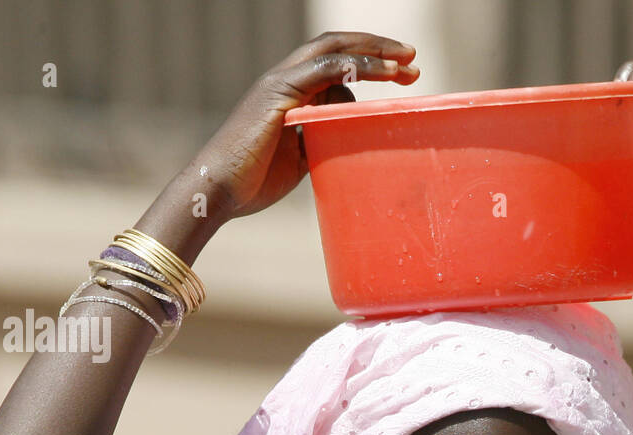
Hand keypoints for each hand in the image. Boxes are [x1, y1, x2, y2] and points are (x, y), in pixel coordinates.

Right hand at [191, 31, 418, 220]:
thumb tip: (350, 136)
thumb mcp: (301, 157)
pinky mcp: (276, 93)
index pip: (336, 63)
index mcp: (292, 92)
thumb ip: (323, 140)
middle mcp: (285, 79)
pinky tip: (383, 74)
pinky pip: (322, 69)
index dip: (371, 62)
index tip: (404, 74)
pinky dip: (355, 67)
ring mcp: (280, 82)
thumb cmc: (254, 181)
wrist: (219, 190)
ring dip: (374, 54)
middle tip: (413, 59)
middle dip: (378, 49)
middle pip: (337, 46)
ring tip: (406, 65)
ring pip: (333, 51)